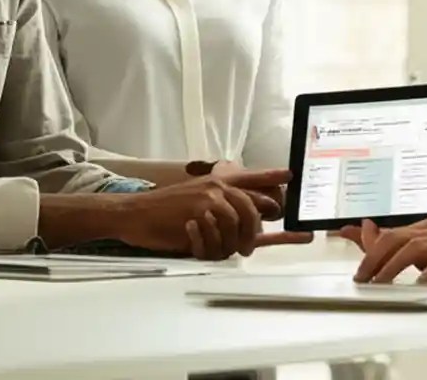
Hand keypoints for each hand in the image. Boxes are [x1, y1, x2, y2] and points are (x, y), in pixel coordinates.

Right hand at [117, 172, 309, 259]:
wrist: (135, 213)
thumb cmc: (164, 211)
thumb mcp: (195, 199)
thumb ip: (220, 207)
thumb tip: (247, 224)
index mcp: (218, 181)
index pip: (252, 177)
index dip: (272, 176)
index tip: (290, 176)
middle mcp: (218, 186)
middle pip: (254, 208)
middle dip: (255, 231)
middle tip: (248, 246)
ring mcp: (210, 198)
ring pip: (239, 224)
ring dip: (232, 243)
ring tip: (219, 249)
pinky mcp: (200, 212)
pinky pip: (221, 236)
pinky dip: (213, 246)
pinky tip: (198, 243)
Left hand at [347, 219, 426, 287]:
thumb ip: (409, 250)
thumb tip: (375, 239)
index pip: (391, 233)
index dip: (366, 241)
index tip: (341, 241)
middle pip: (398, 238)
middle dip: (374, 257)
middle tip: (360, 278)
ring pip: (416, 246)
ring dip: (395, 265)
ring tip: (381, 283)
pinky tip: (422, 282)